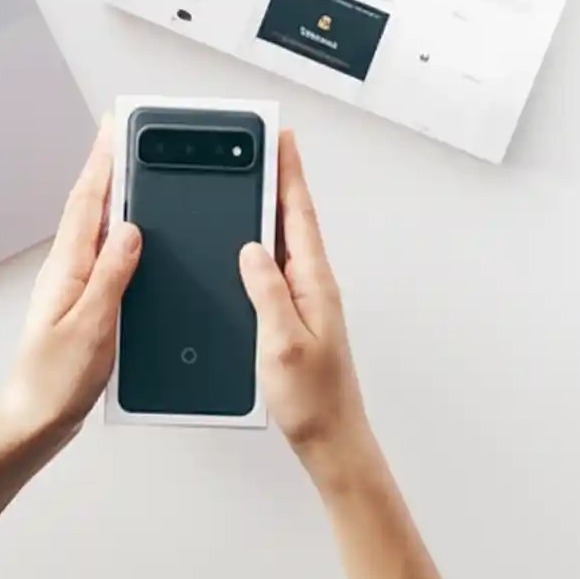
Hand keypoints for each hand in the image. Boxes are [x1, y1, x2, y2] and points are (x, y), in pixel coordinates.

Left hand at [0, 122, 141, 445]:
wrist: (32, 422)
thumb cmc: (54, 383)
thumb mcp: (92, 326)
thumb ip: (112, 275)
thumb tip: (129, 230)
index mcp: (67, 269)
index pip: (87, 202)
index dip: (102, 161)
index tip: (116, 127)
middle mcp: (65, 271)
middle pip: (89, 207)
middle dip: (108, 168)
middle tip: (125, 135)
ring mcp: (71, 287)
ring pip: (94, 229)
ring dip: (111, 197)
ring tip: (131, 171)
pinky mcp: (80, 305)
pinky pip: (101, 256)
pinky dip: (115, 233)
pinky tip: (128, 236)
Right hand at [239, 132, 372, 472]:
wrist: (331, 439)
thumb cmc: (313, 400)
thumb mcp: (281, 341)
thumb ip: (266, 291)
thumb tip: (251, 250)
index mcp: (313, 284)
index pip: (299, 215)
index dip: (288, 174)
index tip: (282, 139)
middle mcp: (313, 286)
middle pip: (292, 221)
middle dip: (277, 180)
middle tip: (264, 146)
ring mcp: (306, 301)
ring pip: (284, 243)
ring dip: (269, 210)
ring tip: (252, 180)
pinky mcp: (295, 318)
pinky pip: (277, 269)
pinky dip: (262, 247)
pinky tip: (248, 244)